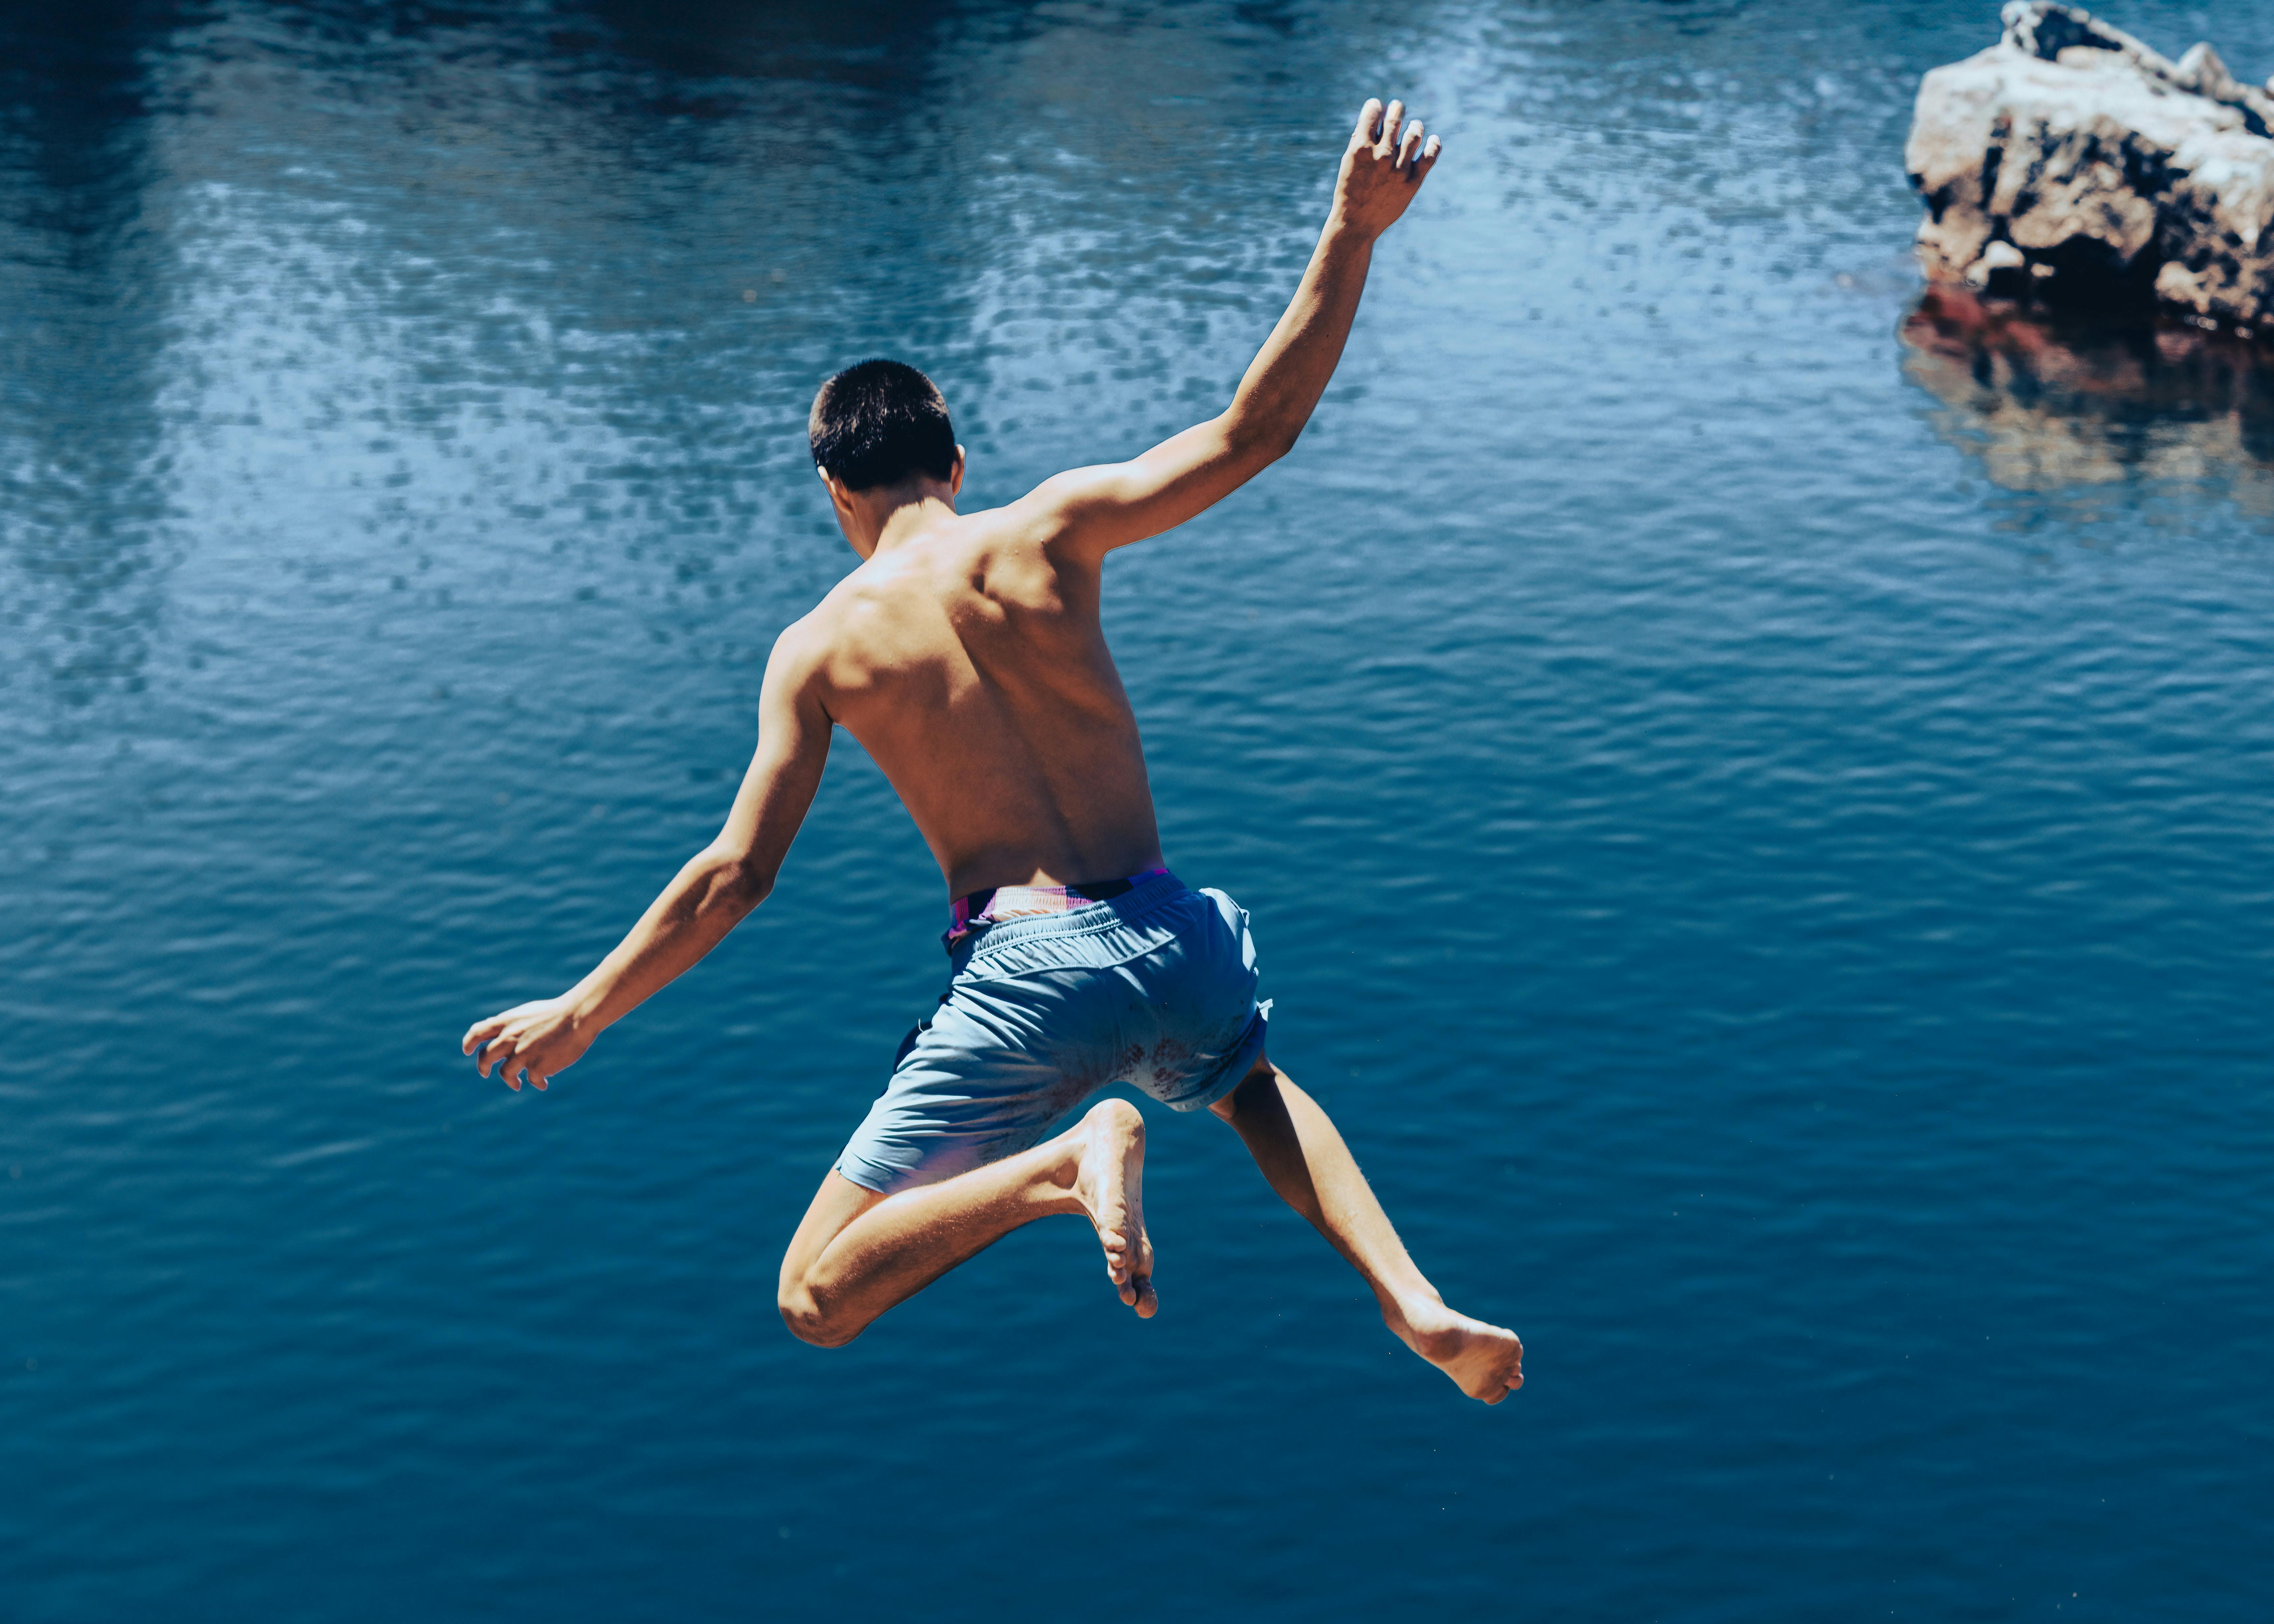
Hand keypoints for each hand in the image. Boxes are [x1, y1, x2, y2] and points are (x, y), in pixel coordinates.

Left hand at [461, 994, 590, 1091]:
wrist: (577, 1016)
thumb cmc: (557, 1012)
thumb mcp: (528, 1012)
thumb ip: (512, 1023)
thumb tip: (496, 1029)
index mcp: (507, 1022)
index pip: (477, 1033)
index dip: (469, 1043)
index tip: (466, 1051)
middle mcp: (510, 1039)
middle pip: (485, 1057)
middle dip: (483, 1067)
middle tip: (485, 1073)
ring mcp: (522, 1054)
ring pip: (506, 1074)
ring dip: (510, 1081)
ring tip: (516, 1084)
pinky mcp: (537, 1067)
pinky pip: (532, 1080)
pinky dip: (536, 1083)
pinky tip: (543, 1084)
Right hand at [1329, 98, 1441, 240]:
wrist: (1356, 223)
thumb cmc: (1349, 190)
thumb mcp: (1348, 162)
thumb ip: (1360, 139)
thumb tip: (1374, 116)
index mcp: (1361, 148)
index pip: (1372, 113)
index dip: (1375, 105)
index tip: (1377, 106)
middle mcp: (1381, 156)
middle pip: (1395, 121)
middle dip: (1397, 110)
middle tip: (1397, 107)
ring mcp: (1398, 169)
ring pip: (1414, 135)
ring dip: (1415, 126)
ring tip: (1415, 126)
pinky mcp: (1412, 182)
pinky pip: (1429, 157)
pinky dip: (1434, 145)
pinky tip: (1433, 140)